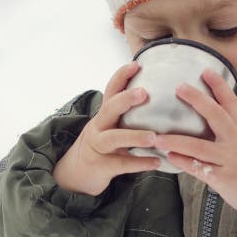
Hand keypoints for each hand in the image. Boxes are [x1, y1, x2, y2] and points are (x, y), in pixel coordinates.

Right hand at [52, 61, 161, 195]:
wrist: (76, 172)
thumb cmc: (102, 145)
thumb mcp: (110, 126)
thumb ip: (127, 115)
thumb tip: (160, 98)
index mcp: (104, 115)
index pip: (110, 90)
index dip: (121, 76)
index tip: (136, 64)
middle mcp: (99, 127)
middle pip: (109, 109)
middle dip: (125, 100)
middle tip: (144, 93)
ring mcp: (98, 146)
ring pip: (114, 138)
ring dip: (134, 136)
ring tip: (154, 137)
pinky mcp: (101, 166)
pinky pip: (121, 164)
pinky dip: (140, 163)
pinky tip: (157, 162)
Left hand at [155, 68, 236, 225]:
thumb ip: (230, 131)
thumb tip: (209, 120)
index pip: (231, 103)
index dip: (219, 85)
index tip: (205, 70)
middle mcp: (235, 141)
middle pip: (216, 115)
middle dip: (197, 99)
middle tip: (180, 87)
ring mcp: (229, 160)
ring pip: (199, 147)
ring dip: (177, 141)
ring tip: (157, 137)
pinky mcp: (224, 179)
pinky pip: (199, 169)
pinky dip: (184, 163)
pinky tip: (170, 158)